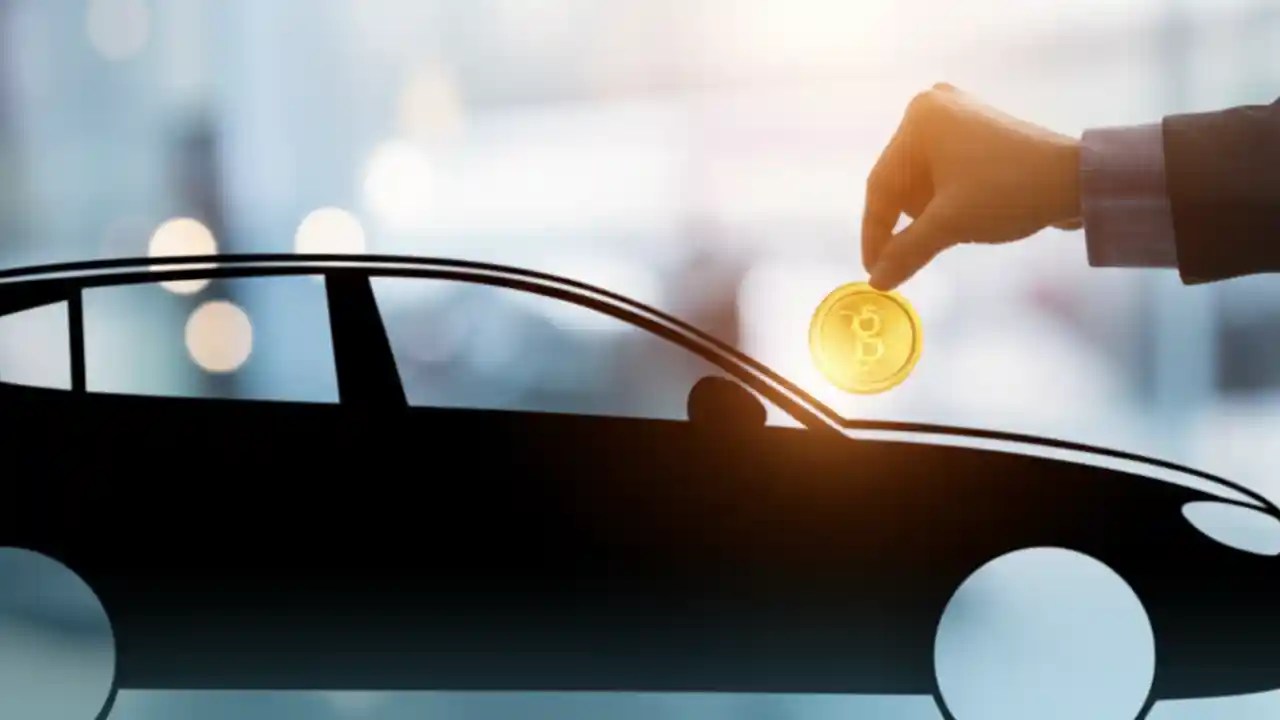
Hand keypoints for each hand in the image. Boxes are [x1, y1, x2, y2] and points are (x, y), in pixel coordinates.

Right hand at [862, 83, 1082, 290]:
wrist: (1076, 179)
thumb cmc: (1006, 192)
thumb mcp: (949, 225)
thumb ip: (905, 252)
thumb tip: (877, 282)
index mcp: (917, 122)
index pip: (880, 186)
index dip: (875, 234)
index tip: (874, 271)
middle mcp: (932, 108)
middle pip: (898, 180)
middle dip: (902, 223)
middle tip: (904, 261)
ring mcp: (956, 115)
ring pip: (920, 178)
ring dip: (924, 212)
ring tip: (942, 236)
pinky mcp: (977, 129)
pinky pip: (942, 170)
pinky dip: (942, 198)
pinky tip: (955, 218)